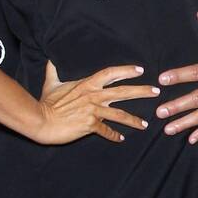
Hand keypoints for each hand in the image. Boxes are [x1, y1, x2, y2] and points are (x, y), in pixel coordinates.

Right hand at [32, 59, 159, 144]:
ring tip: (145, 125)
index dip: (126, 70)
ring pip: (120, 114)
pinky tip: (121, 139)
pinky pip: (107, 131)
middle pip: (123, 92)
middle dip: (141, 91)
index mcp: (87, 84)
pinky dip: (115, 135)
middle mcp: (94, 96)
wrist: (41, 119)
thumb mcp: (51, 83)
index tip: (140, 70)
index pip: (110, 73)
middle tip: (156, 92)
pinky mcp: (90, 125)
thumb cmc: (46, 102)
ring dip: (134, 120)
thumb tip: (50, 59)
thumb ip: (54, 71)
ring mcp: (93, 111)